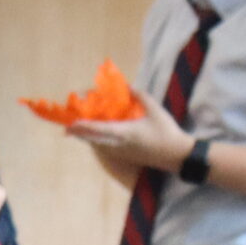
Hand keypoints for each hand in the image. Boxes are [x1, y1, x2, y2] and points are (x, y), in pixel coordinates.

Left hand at [65, 92, 190, 169]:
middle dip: (80, 133)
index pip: (98, 129)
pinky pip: (105, 149)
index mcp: (124, 133)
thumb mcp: (155, 110)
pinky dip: (97, 142)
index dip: (83, 126)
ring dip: (88, 138)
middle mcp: (118, 145)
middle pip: (92, 140)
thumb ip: (141, 97)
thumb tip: (128, 87)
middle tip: (69, 127)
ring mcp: (120, 153)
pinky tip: (97, 136)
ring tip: (79, 129)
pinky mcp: (124, 157)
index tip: (70, 123)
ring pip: (98, 146)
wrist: (176, 155)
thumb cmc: (167, 132)